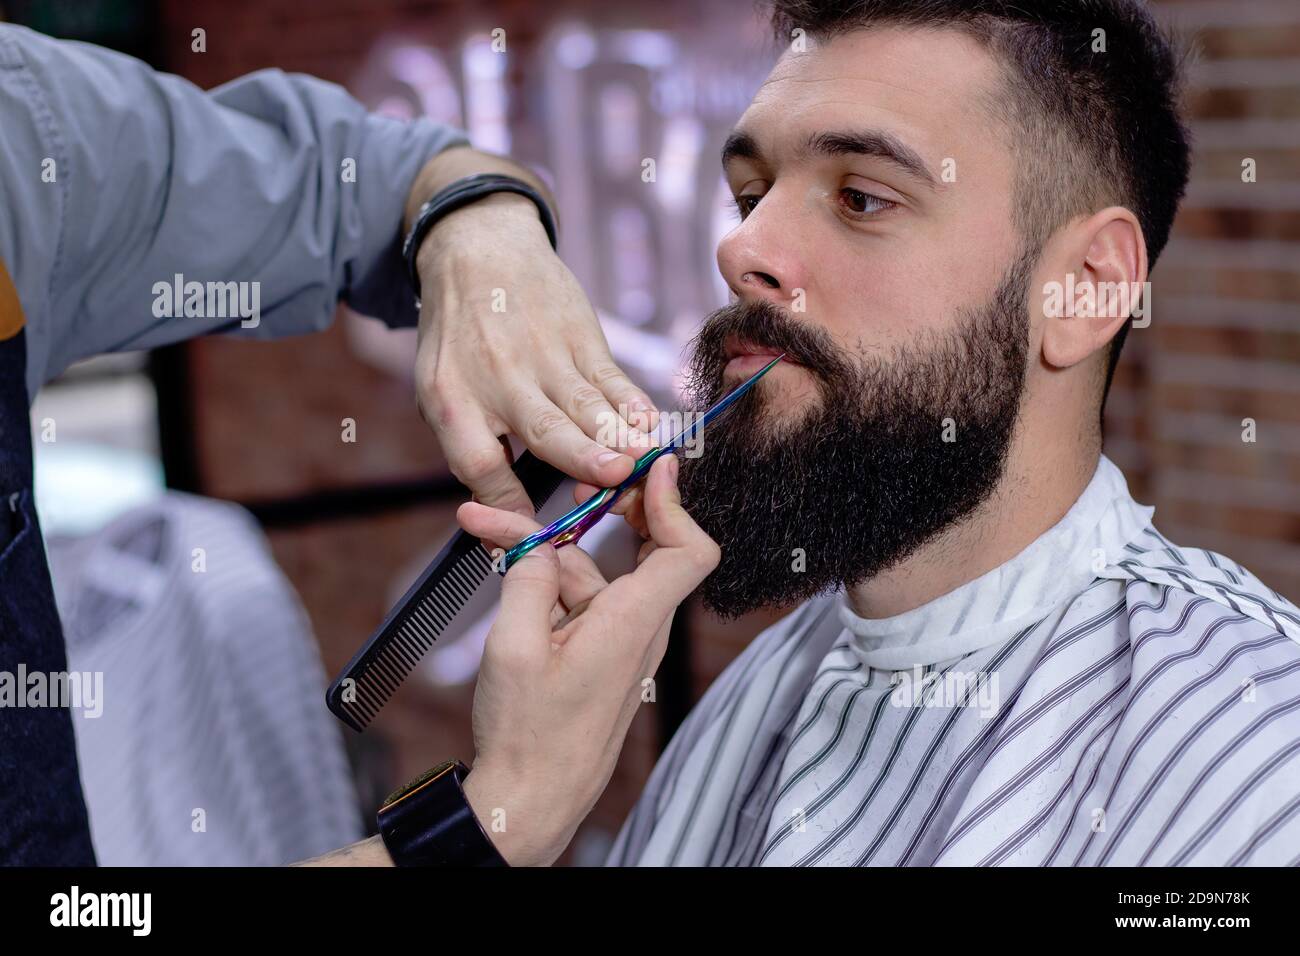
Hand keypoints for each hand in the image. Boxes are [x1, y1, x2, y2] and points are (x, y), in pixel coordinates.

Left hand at [415, 194, 657, 516]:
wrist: (480, 252)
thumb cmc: (462, 336)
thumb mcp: (440, 389)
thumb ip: (471, 447)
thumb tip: (508, 512)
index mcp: (454, 401)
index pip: (478, 461)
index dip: (504, 499)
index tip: (531, 528)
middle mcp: (500, 381)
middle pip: (543, 429)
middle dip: (580, 455)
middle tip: (613, 478)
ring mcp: (544, 356)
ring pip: (586, 404)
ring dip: (617, 433)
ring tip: (643, 457)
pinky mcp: (579, 338)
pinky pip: (609, 376)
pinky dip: (633, 401)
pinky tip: (650, 422)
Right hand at [455, 455, 718, 864]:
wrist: (529, 800)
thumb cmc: (528, 734)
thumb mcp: (514, 644)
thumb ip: (529, 578)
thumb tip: (538, 542)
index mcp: (632, 622)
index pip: (688, 549)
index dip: (675, 501)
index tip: (649, 466)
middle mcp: (638, 629)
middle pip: (640, 550)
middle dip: (602, 510)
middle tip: (566, 485)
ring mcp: (620, 644)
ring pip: (595, 575)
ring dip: (548, 551)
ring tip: (487, 529)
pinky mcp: (599, 656)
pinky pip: (582, 604)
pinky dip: (547, 583)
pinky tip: (502, 567)